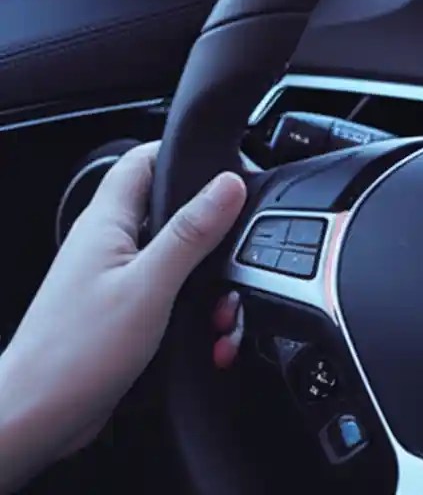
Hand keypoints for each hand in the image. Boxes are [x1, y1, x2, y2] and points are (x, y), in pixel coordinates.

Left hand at [0, 143, 245, 491]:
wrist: (40, 414)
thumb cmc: (77, 351)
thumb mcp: (150, 285)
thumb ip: (191, 232)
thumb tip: (227, 184)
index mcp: (107, 223)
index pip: (144, 161)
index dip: (185, 156)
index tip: (228, 170)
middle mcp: (109, 245)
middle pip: (174, 215)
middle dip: (215, 240)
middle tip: (233, 263)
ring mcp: (116, 279)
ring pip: (182, 263)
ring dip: (211, 288)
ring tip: (219, 318)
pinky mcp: (125, 313)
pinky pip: (174, 299)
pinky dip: (196, 316)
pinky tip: (206, 340)